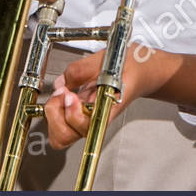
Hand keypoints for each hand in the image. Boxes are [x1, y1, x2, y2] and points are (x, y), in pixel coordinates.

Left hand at [43, 43, 161, 148]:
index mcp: (107, 110)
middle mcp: (95, 120)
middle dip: (56, 114)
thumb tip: (60, 84)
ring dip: (54, 113)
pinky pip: (61, 123)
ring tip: (62, 93)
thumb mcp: (105, 59)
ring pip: (60, 134)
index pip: (84, 128)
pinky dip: (56, 110)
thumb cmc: (129, 67)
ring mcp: (86, 119)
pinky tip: (63, 93)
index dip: (72, 114)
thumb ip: (79, 70)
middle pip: (64, 137)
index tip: (70, 94)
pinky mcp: (80, 114)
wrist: (141, 70)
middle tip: (62, 92)